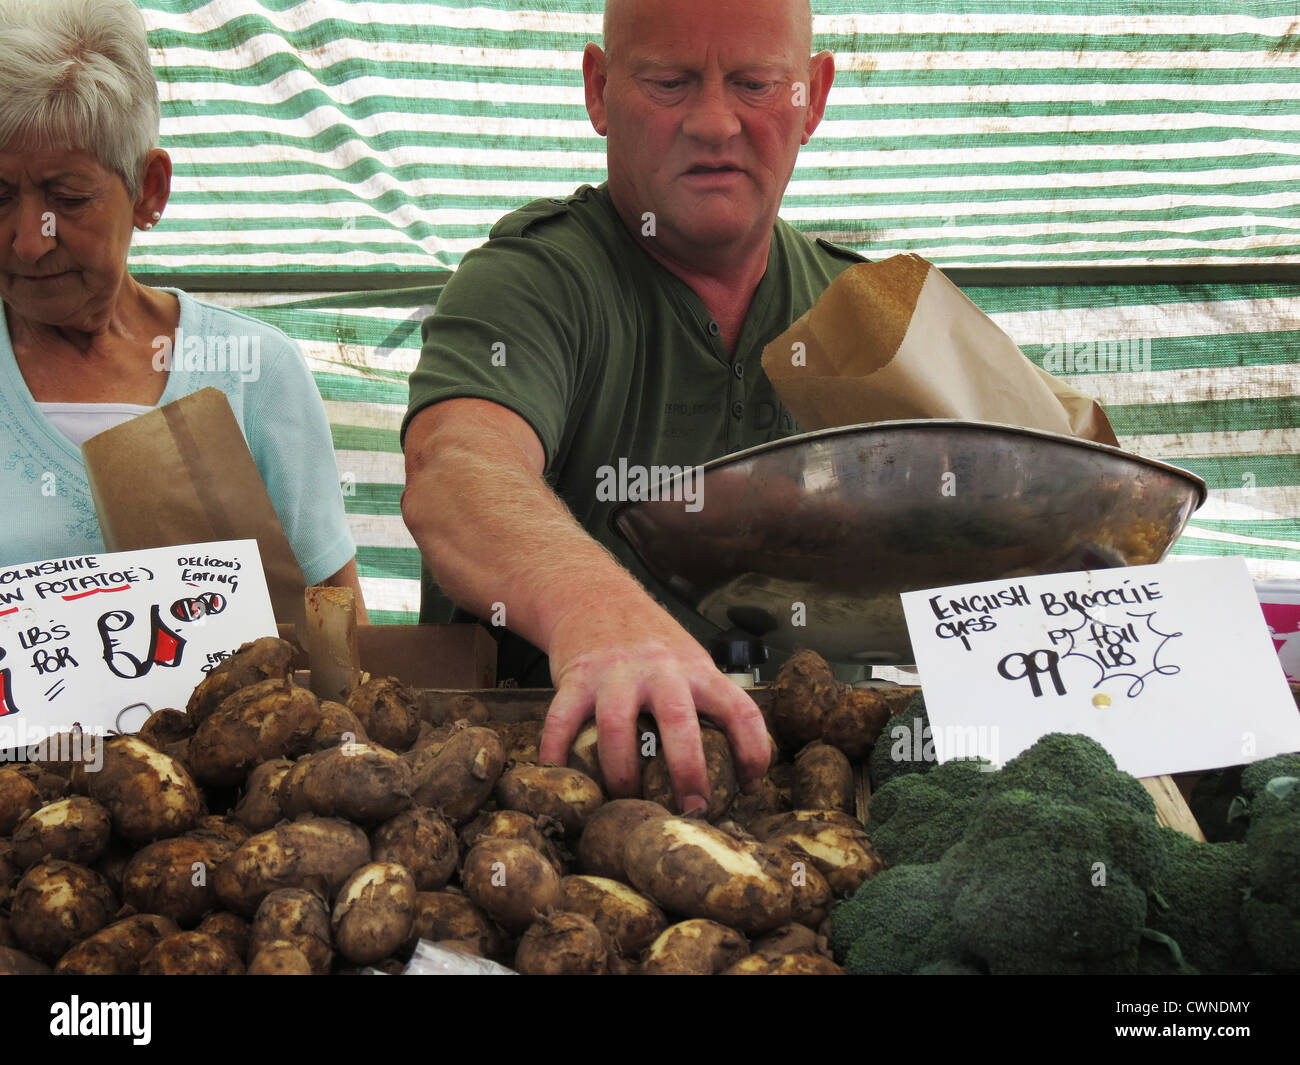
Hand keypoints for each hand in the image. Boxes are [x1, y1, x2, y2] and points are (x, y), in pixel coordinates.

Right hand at [538, 613, 771, 813]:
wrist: (595, 595)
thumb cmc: (649, 639)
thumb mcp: (690, 660)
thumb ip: (708, 701)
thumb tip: (736, 767)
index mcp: (696, 669)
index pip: (739, 709)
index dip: (753, 750)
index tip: (749, 786)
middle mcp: (659, 670)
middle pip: (679, 722)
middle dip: (687, 771)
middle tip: (692, 810)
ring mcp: (615, 673)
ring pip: (616, 728)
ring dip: (621, 773)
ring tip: (625, 802)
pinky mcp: (576, 678)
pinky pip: (561, 721)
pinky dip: (557, 753)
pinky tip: (558, 777)